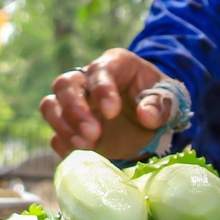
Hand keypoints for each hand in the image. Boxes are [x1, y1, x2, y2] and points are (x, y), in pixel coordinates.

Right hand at [40, 49, 173, 159]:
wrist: (150, 123)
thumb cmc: (158, 103)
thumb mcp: (169, 100)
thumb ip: (160, 106)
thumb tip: (146, 116)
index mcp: (115, 64)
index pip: (99, 71)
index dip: (102, 90)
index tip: (112, 112)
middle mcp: (88, 80)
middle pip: (64, 84)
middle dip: (74, 109)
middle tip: (93, 134)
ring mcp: (76, 104)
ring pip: (50, 105)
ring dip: (63, 126)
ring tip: (85, 145)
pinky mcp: (71, 128)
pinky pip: (55, 134)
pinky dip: (64, 145)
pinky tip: (79, 155)